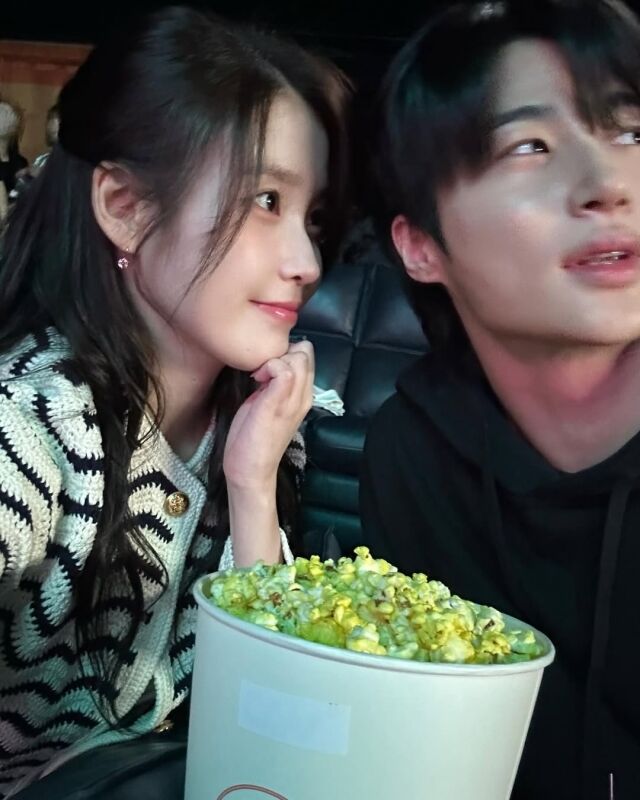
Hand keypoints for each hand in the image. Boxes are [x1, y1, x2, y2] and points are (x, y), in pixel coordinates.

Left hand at [223, 340, 313, 492]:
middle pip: (306, 352)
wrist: (251, 470)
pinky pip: (283, 371)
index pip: (307, 356)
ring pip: (298, 358)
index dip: (287, 352)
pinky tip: (256, 379)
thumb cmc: (255, 437)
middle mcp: (304, 397)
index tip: (267, 367)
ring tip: (259, 376)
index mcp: (304, 397)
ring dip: (275, 359)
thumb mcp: (269, 404)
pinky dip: (268, 367)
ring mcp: (293, 401)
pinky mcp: (277, 405)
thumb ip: (274, 385)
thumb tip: (269, 365)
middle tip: (262, 370)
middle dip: (282, 352)